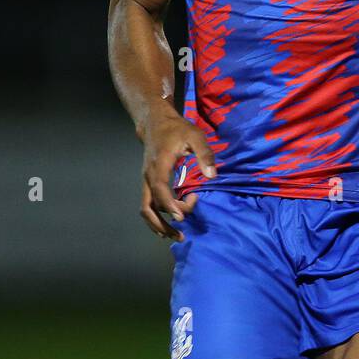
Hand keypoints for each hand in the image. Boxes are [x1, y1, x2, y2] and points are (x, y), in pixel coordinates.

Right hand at [137, 113, 216, 240]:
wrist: (155, 122)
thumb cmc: (177, 129)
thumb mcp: (195, 135)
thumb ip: (204, 154)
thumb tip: (212, 176)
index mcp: (159, 164)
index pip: (159, 188)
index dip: (169, 204)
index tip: (181, 217)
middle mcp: (148, 175)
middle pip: (149, 206)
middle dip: (164, 223)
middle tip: (182, 234)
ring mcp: (146, 180)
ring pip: (146, 209)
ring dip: (159, 224)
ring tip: (177, 235)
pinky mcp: (148, 183)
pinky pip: (148, 205)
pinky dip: (156, 218)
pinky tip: (169, 225)